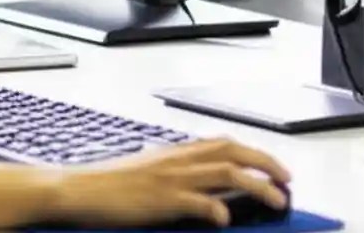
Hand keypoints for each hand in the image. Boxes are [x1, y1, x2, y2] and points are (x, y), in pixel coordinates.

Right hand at [46, 137, 291, 227]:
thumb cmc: (104, 185)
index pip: (223, 143)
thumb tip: (198, 186)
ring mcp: (170, 179)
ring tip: (277, 201)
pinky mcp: (160, 200)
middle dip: (266, 163)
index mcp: (174, 153)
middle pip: (233, 152)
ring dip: (257, 186)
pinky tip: (227, 220)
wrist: (75, 189)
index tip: (272, 167)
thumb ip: (171, 174)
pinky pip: (198, 202)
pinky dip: (217, 209)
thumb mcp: (143, 172)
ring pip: (227, 173)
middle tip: (287, 181)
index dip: (254, 153)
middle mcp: (177, 160)